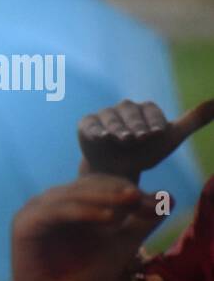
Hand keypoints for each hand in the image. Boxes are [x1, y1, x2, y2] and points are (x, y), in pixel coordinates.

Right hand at [11, 173, 162, 280]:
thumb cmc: (87, 276)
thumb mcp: (123, 245)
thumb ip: (142, 222)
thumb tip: (169, 197)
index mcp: (71, 202)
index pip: (100, 182)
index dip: (126, 188)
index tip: (154, 203)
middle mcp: (51, 201)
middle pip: (87, 184)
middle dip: (117, 190)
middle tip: (142, 199)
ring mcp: (35, 210)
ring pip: (73, 194)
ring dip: (103, 197)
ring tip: (130, 204)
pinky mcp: (24, 224)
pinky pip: (57, 211)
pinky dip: (83, 211)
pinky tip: (108, 219)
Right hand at [78, 98, 213, 181]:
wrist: (116, 171)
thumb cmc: (144, 153)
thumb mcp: (170, 138)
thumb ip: (193, 120)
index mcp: (145, 109)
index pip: (151, 111)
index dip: (154, 121)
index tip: (157, 133)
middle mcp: (124, 109)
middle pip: (129, 112)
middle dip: (134, 125)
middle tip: (138, 138)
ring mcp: (104, 115)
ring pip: (110, 117)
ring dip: (116, 127)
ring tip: (120, 138)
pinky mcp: (87, 124)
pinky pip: (90, 124)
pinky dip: (95, 129)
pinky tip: (101, 137)